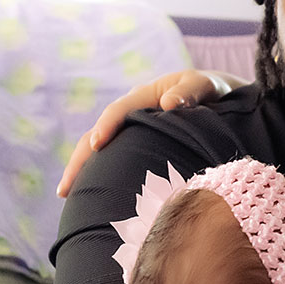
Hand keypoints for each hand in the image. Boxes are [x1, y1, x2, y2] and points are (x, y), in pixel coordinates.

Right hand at [56, 69, 232, 195]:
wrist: (218, 99)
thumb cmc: (212, 92)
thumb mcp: (206, 86)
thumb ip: (190, 91)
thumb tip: (168, 103)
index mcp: (145, 96)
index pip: (118, 110)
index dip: (106, 127)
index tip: (96, 146)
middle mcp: (132, 113)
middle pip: (97, 134)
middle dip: (80, 159)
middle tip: (66, 187)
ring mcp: (132, 132)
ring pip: (101, 152)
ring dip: (83, 171)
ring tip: (66, 195)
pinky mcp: (136, 147)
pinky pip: (115, 161)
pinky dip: (101, 175)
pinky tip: (92, 197)